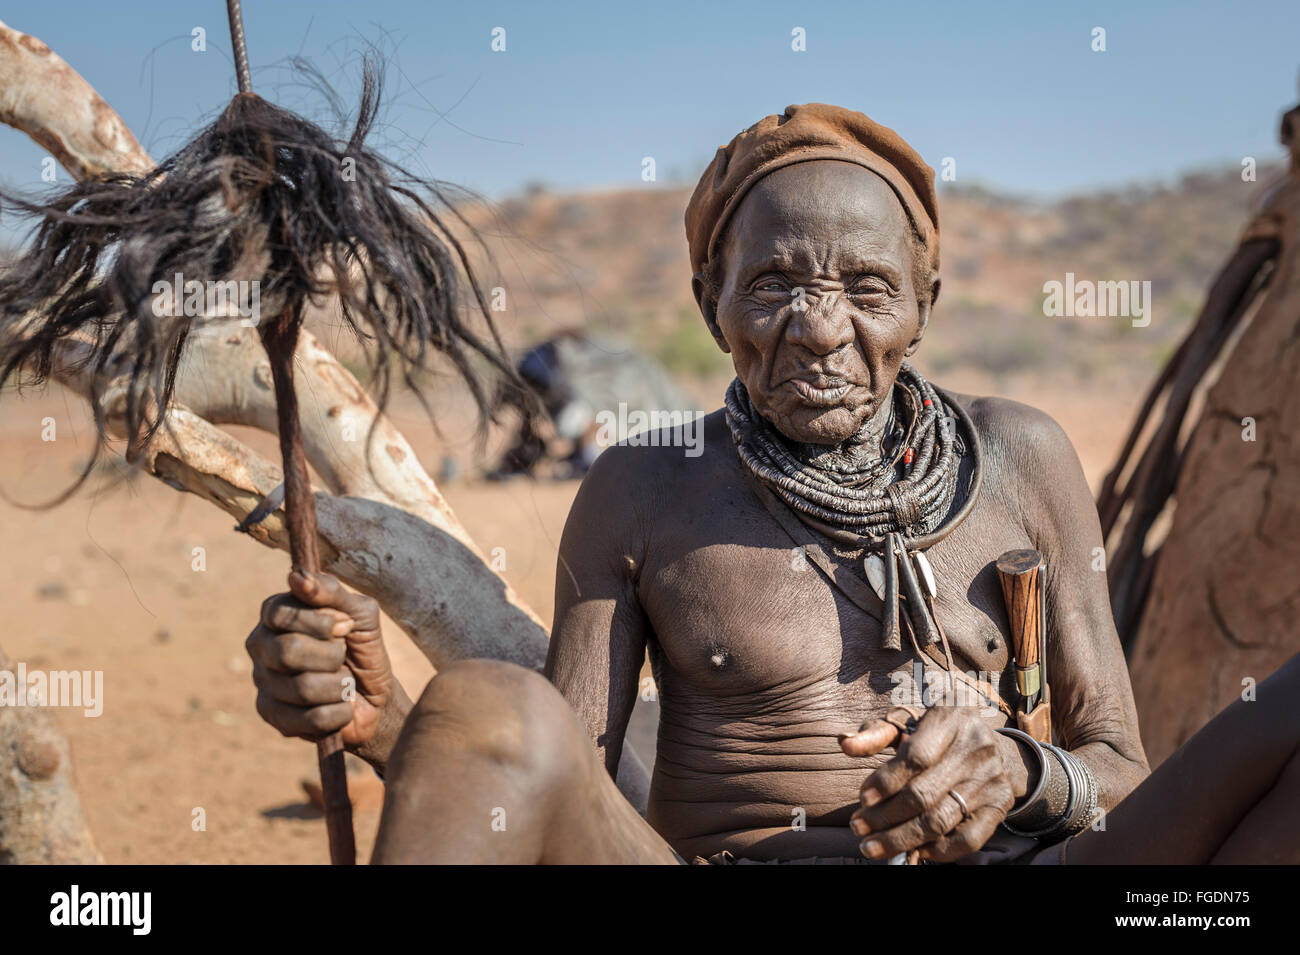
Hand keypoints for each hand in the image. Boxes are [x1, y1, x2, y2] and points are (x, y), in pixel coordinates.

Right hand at [245, 570, 391, 748]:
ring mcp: (263, 682)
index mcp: (275, 613)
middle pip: (288, 652)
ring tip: (344, 682)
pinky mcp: (273, 716)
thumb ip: (331, 592)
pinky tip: (341, 705)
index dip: (320, 622)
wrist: (376, 693)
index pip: (281, 614)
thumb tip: (296, 577)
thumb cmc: (362, 646)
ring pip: (302, 688)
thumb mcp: (359, 612)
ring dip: (339, 686)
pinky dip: (339, 712)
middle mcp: (261, 645)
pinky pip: (310, 718)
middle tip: (344, 656)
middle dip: (332, 656)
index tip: (346, 626)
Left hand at [839, 706, 1029, 861]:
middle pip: (924, 794)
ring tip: (872, 846)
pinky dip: (938, 852)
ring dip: (902, 839)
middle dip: (885, 817)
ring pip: (941, 821)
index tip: (862, 799)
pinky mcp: (1000, 806)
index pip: (916, 757)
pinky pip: (968, 840)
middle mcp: (975, 749)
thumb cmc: (938, 737)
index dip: (886, 781)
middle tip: (857, 828)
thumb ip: (876, 734)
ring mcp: (991, 780)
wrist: (995, 748)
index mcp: (950, 720)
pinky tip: (913, 852)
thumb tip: (844, 744)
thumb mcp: (910, 724)